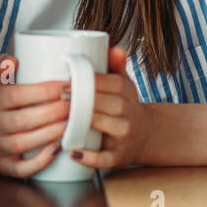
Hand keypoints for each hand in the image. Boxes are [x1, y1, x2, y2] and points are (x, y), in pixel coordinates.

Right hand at [0, 54, 70, 178]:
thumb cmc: (5, 104)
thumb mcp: (2, 83)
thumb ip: (6, 67)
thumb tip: (13, 60)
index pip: (17, 95)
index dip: (43, 91)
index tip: (66, 87)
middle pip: (22, 120)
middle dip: (53, 113)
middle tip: (75, 106)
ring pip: (23, 143)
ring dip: (50, 134)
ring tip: (71, 125)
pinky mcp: (5, 166)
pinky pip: (21, 168)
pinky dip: (40, 161)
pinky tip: (57, 150)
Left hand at [67, 46, 151, 170]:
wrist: (145, 134)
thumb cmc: (124, 104)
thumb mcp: (123, 83)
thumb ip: (115, 65)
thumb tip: (114, 48)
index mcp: (127, 92)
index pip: (112, 83)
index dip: (91, 81)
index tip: (69, 78)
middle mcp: (129, 113)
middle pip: (108, 104)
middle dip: (85, 100)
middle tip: (61, 96)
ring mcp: (125, 135)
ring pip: (107, 127)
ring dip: (85, 124)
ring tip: (63, 119)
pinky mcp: (119, 156)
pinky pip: (105, 158)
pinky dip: (90, 158)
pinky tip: (73, 152)